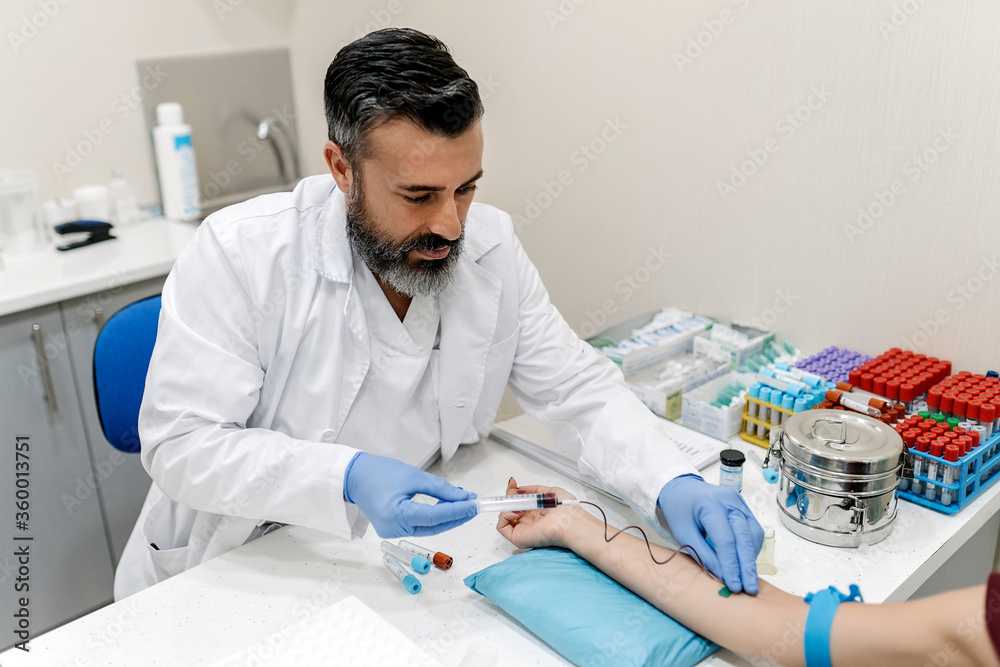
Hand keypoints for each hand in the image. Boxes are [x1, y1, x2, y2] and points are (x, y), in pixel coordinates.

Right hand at [343, 452, 477, 537]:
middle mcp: (393, 529)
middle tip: (474, 505)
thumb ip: (440, 489)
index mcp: (395, 515)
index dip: (457, 511)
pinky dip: (435, 518)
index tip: (474, 504)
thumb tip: (462, 498)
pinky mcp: (394, 529)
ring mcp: (393, 532)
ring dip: (448, 517)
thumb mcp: (413, 475)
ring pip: (429, 528)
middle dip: (456, 516)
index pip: (434, 517)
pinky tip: (448, 507)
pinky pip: (420, 525)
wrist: (355, 476)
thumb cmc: (379, 472)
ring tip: (464, 504)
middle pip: (434, 526)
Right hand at [495, 478, 586, 548]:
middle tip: (513, 491)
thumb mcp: (549, 492)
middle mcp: (528, 521)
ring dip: (507, 506)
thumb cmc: (566, 510)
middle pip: (509, 508)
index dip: (513, 492)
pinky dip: (504, 516)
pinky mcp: (518, 538)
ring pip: (504, 516)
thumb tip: (519, 489)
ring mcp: (523, 529)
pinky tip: (516, 512)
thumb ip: (533, 489)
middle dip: (508, 496)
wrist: (569, 521)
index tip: (512, 483)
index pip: (518, 502)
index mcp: (536, 512)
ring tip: (519, 504)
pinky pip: (502, 527)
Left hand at [657, 474, 764, 593]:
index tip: (734, 586)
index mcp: (710, 504)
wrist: (683, 489)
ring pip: (754, 533)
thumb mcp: (683, 534)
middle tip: (750, 589)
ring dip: (751, 558)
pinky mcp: (745, 508)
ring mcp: (740, 503)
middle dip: (747, 566)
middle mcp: (730, 501)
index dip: (731, 565)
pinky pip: (753, 530)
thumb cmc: (680, 512)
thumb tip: (723, 577)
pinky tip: (744, 563)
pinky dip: (750, 548)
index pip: (726, 539)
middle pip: (744, 537)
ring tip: (747, 579)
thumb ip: (703, 555)